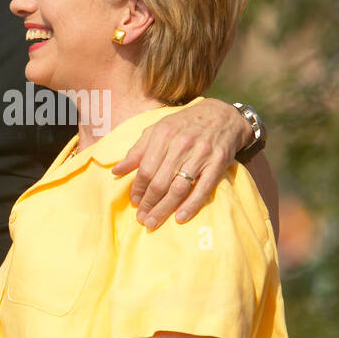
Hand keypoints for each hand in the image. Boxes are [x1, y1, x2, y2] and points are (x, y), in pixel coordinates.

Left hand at [111, 99, 252, 227]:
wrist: (222, 115)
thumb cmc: (184, 125)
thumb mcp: (158, 129)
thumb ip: (137, 151)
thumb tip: (116, 171)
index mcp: (163, 135)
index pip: (146, 169)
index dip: (138, 188)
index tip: (134, 202)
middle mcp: (181, 144)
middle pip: (160, 181)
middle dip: (148, 203)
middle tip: (142, 218)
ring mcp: (200, 154)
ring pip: (178, 188)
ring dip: (164, 208)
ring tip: (153, 222)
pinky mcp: (217, 163)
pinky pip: (203, 189)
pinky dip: (191, 205)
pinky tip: (180, 217)